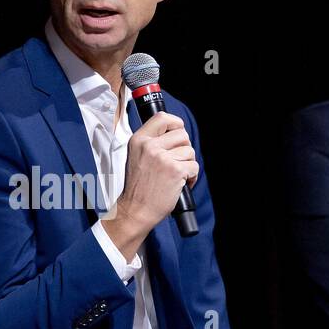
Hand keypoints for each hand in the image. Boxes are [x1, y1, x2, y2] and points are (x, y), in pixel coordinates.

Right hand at [102, 112, 198, 259]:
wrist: (135, 210)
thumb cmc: (138, 187)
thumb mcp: (136, 157)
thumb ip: (151, 143)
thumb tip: (175, 133)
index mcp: (139, 140)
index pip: (162, 117)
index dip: (176, 123)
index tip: (178, 132)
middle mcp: (150, 146)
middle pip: (182, 134)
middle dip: (185, 148)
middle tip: (177, 161)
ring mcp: (162, 158)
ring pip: (190, 152)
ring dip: (188, 164)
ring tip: (177, 175)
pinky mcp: (175, 171)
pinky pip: (194, 167)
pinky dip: (192, 177)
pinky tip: (181, 184)